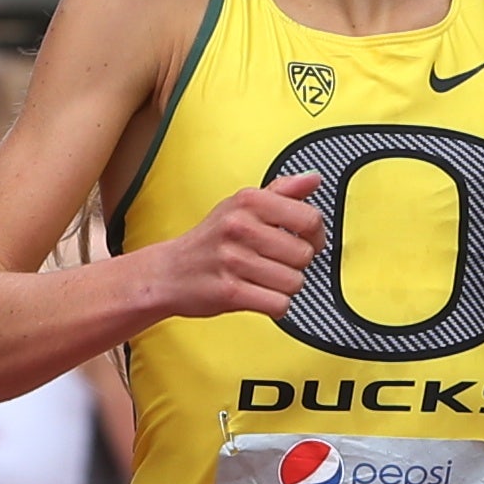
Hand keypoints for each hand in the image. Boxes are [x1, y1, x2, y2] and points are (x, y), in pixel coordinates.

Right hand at [159, 173, 323, 322]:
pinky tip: (261, 296)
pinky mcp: (231, 292)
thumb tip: (313, 178)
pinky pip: (279, 304)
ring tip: (265, 279)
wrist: (168, 273)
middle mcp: (241, 227)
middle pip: (304, 255)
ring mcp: (235, 260)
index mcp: (248, 201)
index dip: (316, 235)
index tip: (307, 241)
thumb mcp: (241, 205)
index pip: (309, 218)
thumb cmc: (209, 241)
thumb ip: (281, 191)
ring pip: (294, 282)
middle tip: (276, 263)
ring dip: (285, 287)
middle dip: (296, 265)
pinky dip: (275, 306)